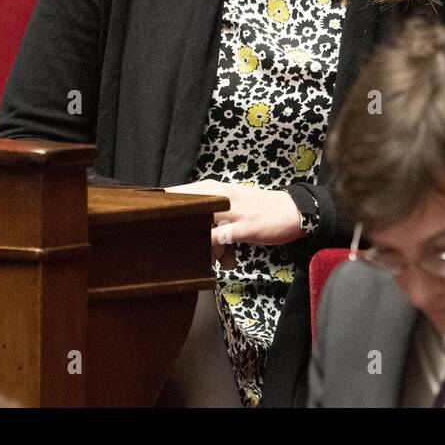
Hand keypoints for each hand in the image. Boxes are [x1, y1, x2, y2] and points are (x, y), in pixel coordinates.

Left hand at [166, 179, 304, 247]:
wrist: (294, 211)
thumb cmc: (260, 210)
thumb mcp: (233, 204)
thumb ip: (211, 213)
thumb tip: (189, 226)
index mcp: (219, 189)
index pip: (185, 191)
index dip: (167, 202)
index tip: (150, 211)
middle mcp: (224, 196)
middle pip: (188, 203)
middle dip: (171, 217)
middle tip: (157, 232)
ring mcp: (235, 211)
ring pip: (203, 220)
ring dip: (192, 237)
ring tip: (188, 253)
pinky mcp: (246, 227)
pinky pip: (221, 236)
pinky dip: (209, 245)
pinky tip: (205, 255)